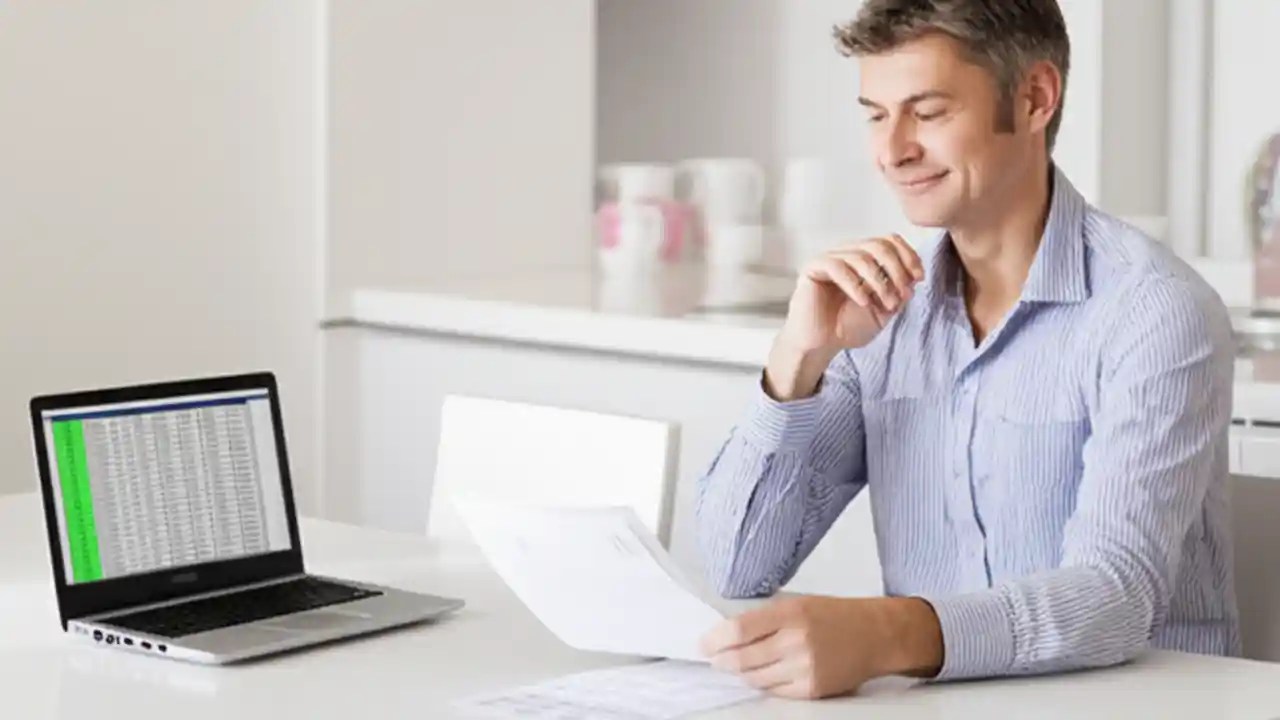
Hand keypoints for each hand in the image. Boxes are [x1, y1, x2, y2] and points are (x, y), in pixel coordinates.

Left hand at [700, 595, 942, 699]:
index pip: (739, 629)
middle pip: (742, 658)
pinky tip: (762, 675)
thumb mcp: (799, 602)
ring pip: (755, 678)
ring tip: (737, 666)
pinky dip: (763, 684)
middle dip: (721, 660)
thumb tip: (727, 630)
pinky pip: (774, 692)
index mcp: (790, 612)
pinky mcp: (812, 689)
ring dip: (741, 673)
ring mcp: (805, 667)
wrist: (875, 635)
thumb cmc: (834, 615)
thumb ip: (766, 616)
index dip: (715, 639)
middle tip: (714, 658)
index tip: (703, 644)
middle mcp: (796, 641)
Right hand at [763, 235, 924, 400]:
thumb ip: (898, 292)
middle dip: (897, 268)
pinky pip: (837, 267)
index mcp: (864, 259)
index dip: (908, 255)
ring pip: (861, 256)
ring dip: (880, 282)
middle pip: (878, 244)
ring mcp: (829, 259)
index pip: (889, 241)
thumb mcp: (884, 311)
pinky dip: (855, 285)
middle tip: (903, 294)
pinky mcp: (813, 268)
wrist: (819, 346)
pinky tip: (863, 302)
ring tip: (886, 304)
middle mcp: (847, 253)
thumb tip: (913, 277)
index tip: (919, 278)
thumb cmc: (847, 327)